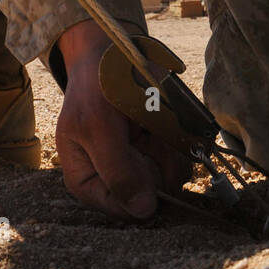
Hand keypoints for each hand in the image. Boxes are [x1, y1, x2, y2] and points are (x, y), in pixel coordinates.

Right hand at [55, 21, 190, 219]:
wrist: (111, 56)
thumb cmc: (93, 89)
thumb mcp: (97, 127)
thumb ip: (117, 170)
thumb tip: (142, 211)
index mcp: (86, 181)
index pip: (118, 208)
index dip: (137, 190)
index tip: (142, 159)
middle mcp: (115, 179)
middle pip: (150, 194)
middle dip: (155, 161)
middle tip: (144, 129)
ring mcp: (140, 165)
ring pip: (171, 177)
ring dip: (170, 148)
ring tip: (152, 120)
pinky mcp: (160, 151)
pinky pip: (183, 158)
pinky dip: (180, 138)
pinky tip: (164, 119)